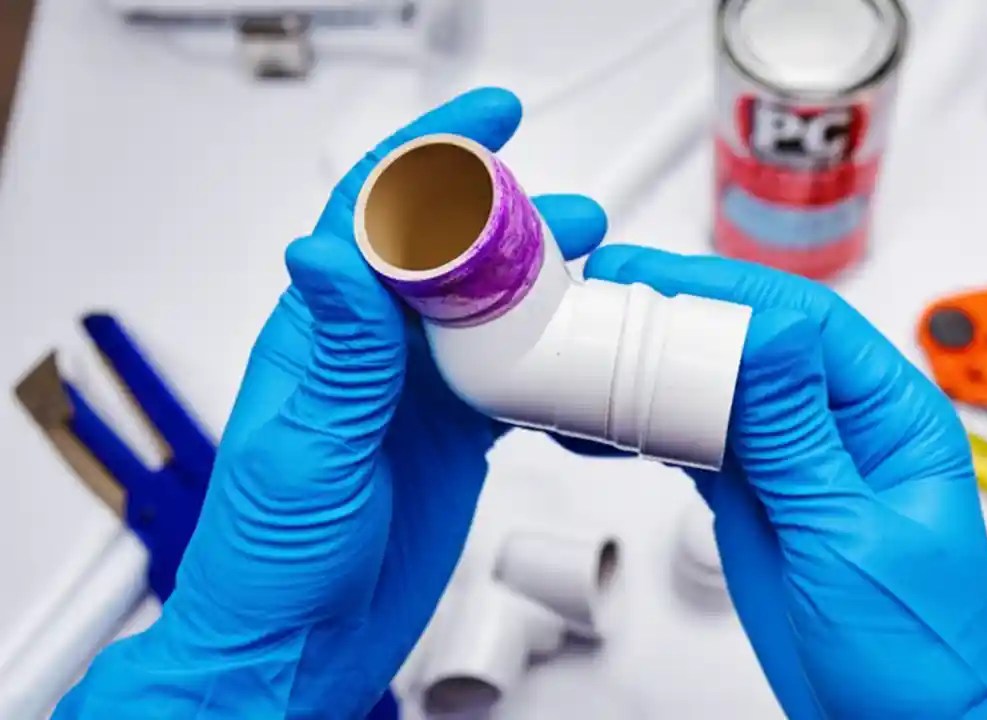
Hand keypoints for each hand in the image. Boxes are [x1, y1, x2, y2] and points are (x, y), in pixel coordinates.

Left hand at [53, 88, 607, 718]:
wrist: (299, 651)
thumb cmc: (269, 562)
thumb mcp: (305, 451)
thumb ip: (336, 355)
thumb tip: (327, 252)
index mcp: (324, 340)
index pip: (371, 220)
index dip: (427, 159)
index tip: (485, 125)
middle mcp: (373, 357)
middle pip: (446, 255)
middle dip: (508, 216)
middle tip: (570, 212)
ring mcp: (418, 396)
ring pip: (488, 309)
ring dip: (539, 280)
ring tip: (592, 265)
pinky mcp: (454, 437)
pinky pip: (513, 375)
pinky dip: (552, 356)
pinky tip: (581, 350)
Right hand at [584, 247, 986, 719]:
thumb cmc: (919, 655)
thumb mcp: (850, 537)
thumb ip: (799, 437)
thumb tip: (772, 332)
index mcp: (891, 419)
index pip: (806, 325)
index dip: (729, 292)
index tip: (658, 280)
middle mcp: (840, 430)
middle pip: (754, 346)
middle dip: (679, 318)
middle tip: (606, 301)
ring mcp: (793, 466)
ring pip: (719, 390)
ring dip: (657, 370)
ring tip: (593, 352)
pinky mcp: (758, 503)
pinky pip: (699, 444)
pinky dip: (651, 427)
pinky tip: (614, 417)